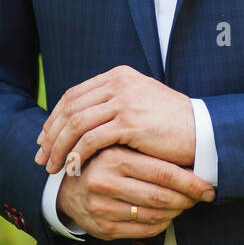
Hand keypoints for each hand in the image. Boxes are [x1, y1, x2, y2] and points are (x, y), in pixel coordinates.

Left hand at [35, 65, 195, 172]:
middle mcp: (119, 83)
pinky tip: (72, 168)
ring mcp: (125, 101)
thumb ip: (113, 105)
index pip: (74, 95)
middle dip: (51, 134)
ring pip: (76, 124)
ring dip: (59, 148)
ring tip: (52, 168)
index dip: (54, 118)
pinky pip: (91, 139)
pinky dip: (76, 155)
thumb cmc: (171, 124)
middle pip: (70, 108)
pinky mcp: (130, 122)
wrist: (202, 131)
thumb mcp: (139, 104)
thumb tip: (82, 119)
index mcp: (118, 76)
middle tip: (41, 157)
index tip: (44, 139)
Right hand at [55, 145, 214, 240]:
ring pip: (154, 215)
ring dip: (177, 210)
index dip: (190, 181)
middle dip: (187, 198)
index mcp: (113, 156)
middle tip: (201, 195)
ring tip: (186, 203)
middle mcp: (105, 182)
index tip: (208, 185)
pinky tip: (168, 214)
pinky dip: (163, 223)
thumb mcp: (119, 146)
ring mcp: (102, 208)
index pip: (162, 172)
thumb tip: (194, 158)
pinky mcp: (103, 228)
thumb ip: (147, 150)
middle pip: (160, 196)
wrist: (66, 185)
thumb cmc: (103, 162)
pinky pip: (144, 230)